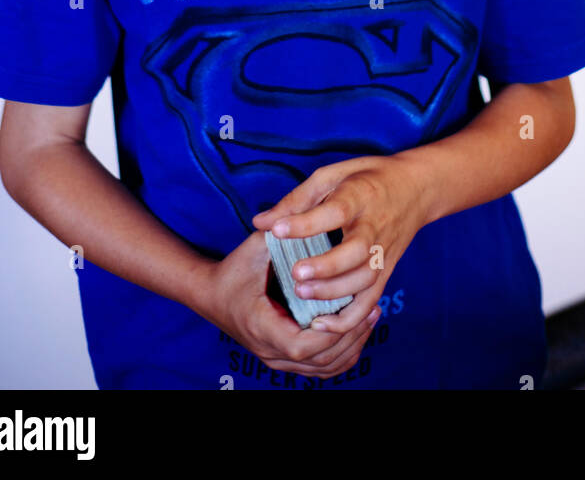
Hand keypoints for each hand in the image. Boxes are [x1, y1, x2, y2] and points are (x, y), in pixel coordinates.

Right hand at [192, 230, 381, 378]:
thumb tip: (307, 216)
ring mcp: (275, 359)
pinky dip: (340, 355)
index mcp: (262, 326)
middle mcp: (269, 350)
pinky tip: (357, 332)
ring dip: (350, 346)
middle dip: (350, 337)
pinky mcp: (282, 358)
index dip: (329, 332)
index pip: (301, 345)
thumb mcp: (254, 249)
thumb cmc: (234, 271)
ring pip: (321, 368)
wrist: (210, 295)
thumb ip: (279, 235)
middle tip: (374, 309)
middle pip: (318, 361)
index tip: (348, 307)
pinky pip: (318, 368)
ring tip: (371, 318)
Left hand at [251, 153, 425, 338]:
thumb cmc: (366, 178)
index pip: (335, 211)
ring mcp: (383, 252)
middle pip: (356, 251)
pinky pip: (371, 300)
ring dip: (333, 291)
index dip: (305, 222)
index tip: (277, 230)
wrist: (417, 188)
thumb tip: (261, 222)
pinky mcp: (386, 271)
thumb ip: (297, 199)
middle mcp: (375, 226)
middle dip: (325, 266)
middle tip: (295, 273)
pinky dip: (351, 319)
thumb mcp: (333, 175)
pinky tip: (323, 324)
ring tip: (302, 293)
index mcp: (360, 196)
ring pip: (364, 279)